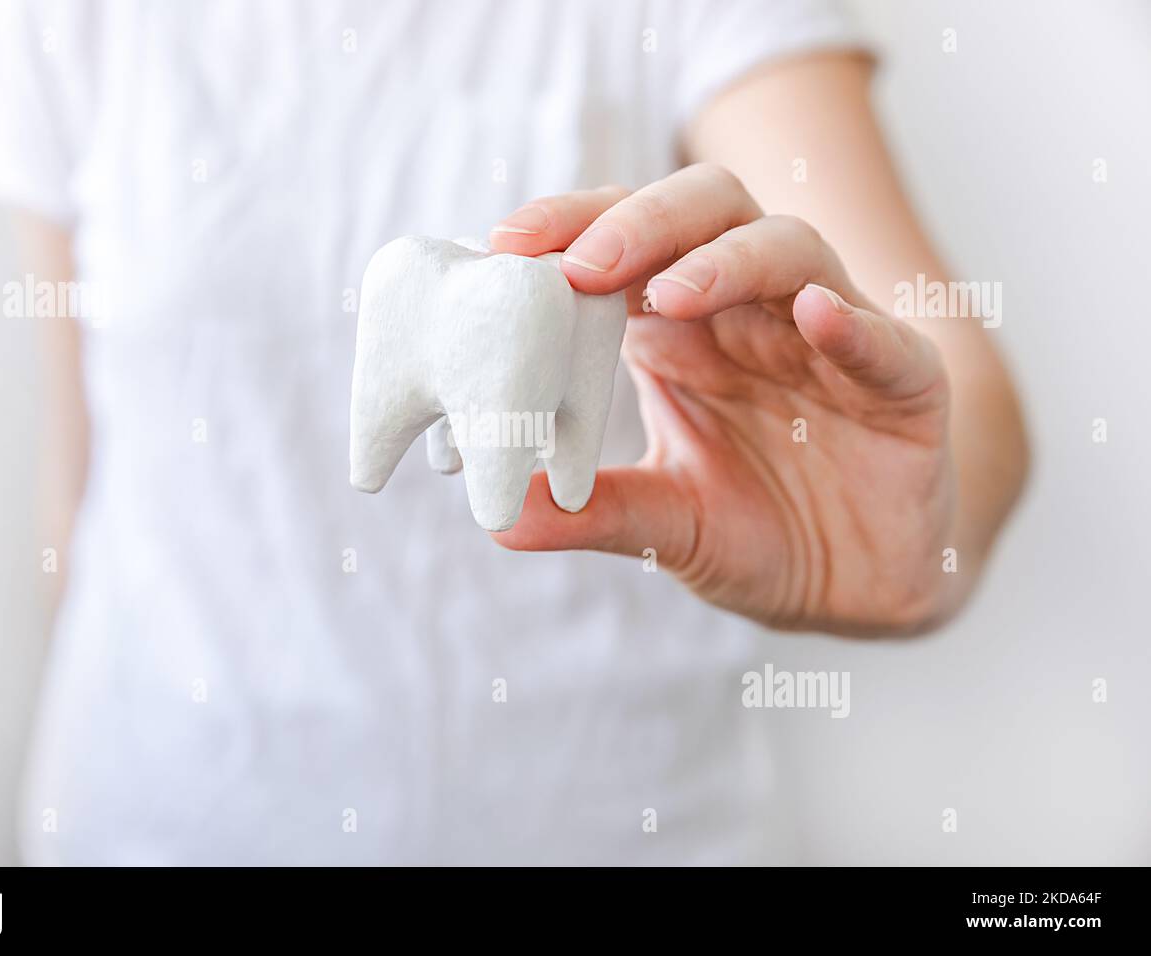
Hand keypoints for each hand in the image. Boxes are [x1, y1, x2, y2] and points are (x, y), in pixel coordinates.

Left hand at [488, 164, 956, 634]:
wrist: (856, 590)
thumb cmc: (756, 531)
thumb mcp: (664, 523)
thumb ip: (589, 511)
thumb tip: (495, 516)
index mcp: (683, 332)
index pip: (625, 243)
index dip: (571, 229)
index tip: (505, 246)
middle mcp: (752, 315)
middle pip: (704, 213)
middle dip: (640, 223)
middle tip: (580, 263)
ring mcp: (829, 340)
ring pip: (789, 249)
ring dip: (728, 260)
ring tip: (671, 295)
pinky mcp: (903, 384)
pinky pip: (883, 338)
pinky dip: (849, 323)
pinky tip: (814, 315)